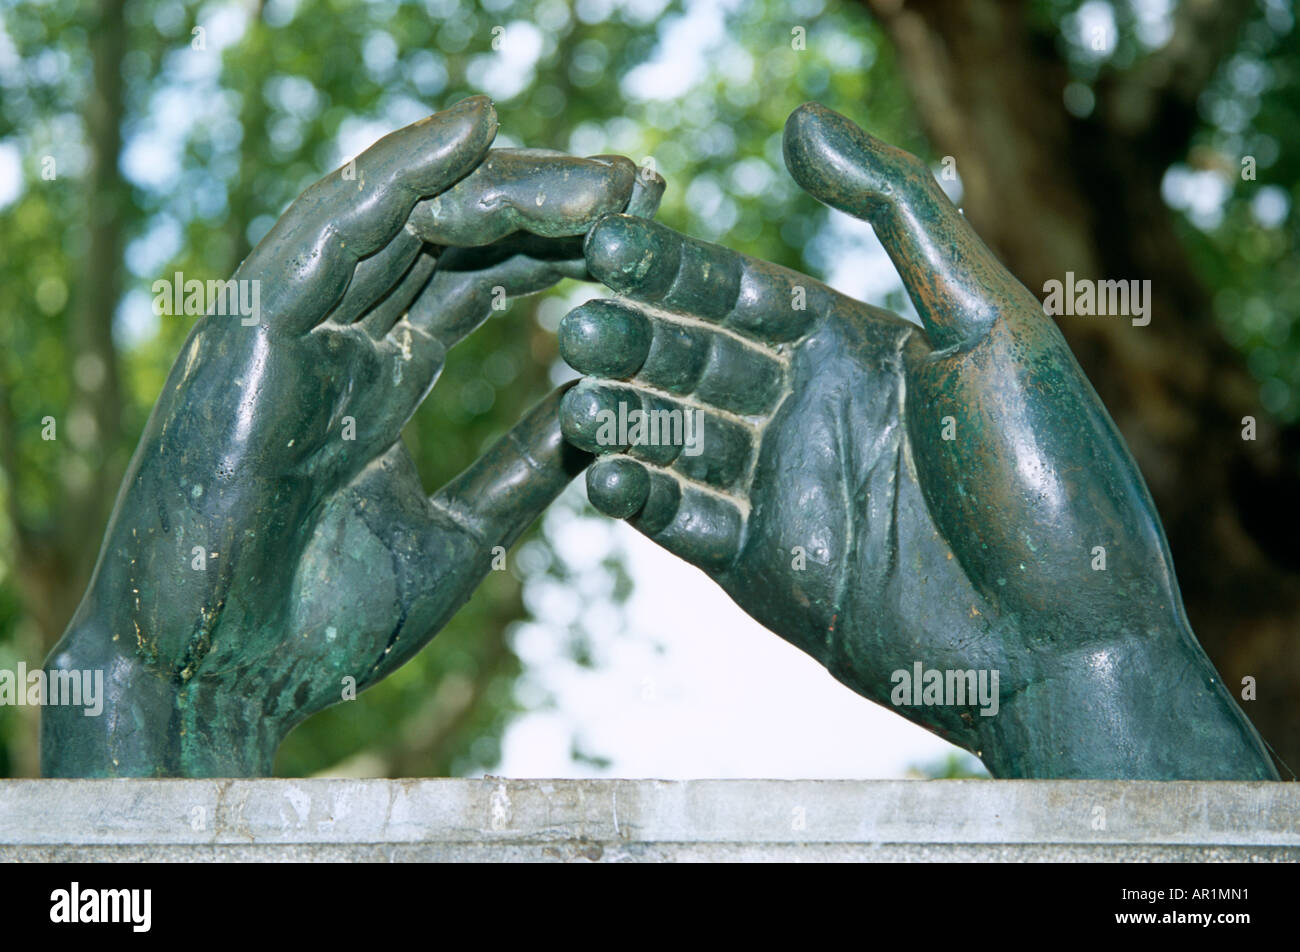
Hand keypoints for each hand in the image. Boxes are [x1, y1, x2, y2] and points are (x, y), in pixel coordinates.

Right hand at [42, 96, 661, 776]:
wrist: (227, 685)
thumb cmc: (324, 627)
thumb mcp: (458, 538)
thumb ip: (521, 474)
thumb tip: (600, 420)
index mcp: (378, 381)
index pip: (476, 281)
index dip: (558, 247)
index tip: (646, 230)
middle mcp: (339, 339)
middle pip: (451, 238)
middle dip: (549, 203)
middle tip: (648, 185)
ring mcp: (294, 331)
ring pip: (403, 218)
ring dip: (502, 182)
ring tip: (602, 171)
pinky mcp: (249, 331)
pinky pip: (329, 231)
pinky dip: (399, 177)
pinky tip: (476, 134)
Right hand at [558, 103, 1276, 778]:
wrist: (1066, 640)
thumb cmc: (1047, 473)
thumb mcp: (987, 320)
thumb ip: (897, 214)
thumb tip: (799, 121)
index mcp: (850, 342)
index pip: (737, 291)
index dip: (673, 266)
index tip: (608, 242)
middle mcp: (804, 406)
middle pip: (691, 358)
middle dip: (633, 339)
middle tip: (577, 325)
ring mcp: (778, 486)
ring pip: (675, 436)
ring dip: (622, 416)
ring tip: (578, 401)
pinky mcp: (761, 564)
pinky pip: (683, 519)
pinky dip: (642, 496)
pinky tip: (605, 475)